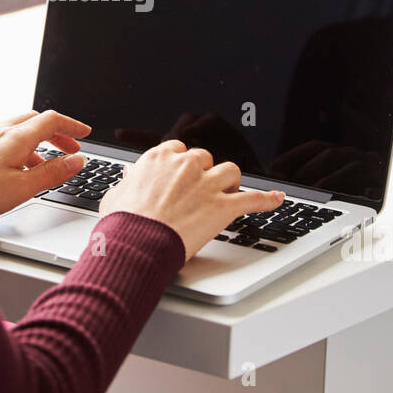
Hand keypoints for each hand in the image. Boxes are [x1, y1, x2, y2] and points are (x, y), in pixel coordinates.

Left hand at [0, 110, 90, 222]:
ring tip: (39, 164)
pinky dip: (8, 145)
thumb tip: (77, 160)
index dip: (72, 125)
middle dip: (54, 133)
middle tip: (67, 149)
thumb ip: (52, 173)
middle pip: (33, 121)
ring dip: (31, 142)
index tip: (84, 133)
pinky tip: (3, 163)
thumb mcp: (22, 188)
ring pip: (11, 129)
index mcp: (15, 138)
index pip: (52, 120)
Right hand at [100, 140, 284, 261]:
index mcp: (160, 158)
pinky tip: (276, 199)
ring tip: (227, 194)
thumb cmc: (123, 223)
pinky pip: (253, 199)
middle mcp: (185, 165)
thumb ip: (127, 182)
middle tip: (200, 192)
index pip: (179, 149)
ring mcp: (206, 184)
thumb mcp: (116, 195)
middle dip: (204, 173)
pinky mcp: (223, 206)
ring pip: (230, 171)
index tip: (182, 175)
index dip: (182, 165)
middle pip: (205, 158)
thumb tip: (130, 176)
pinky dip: (267, 200)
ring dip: (230, 182)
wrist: (136, 243)